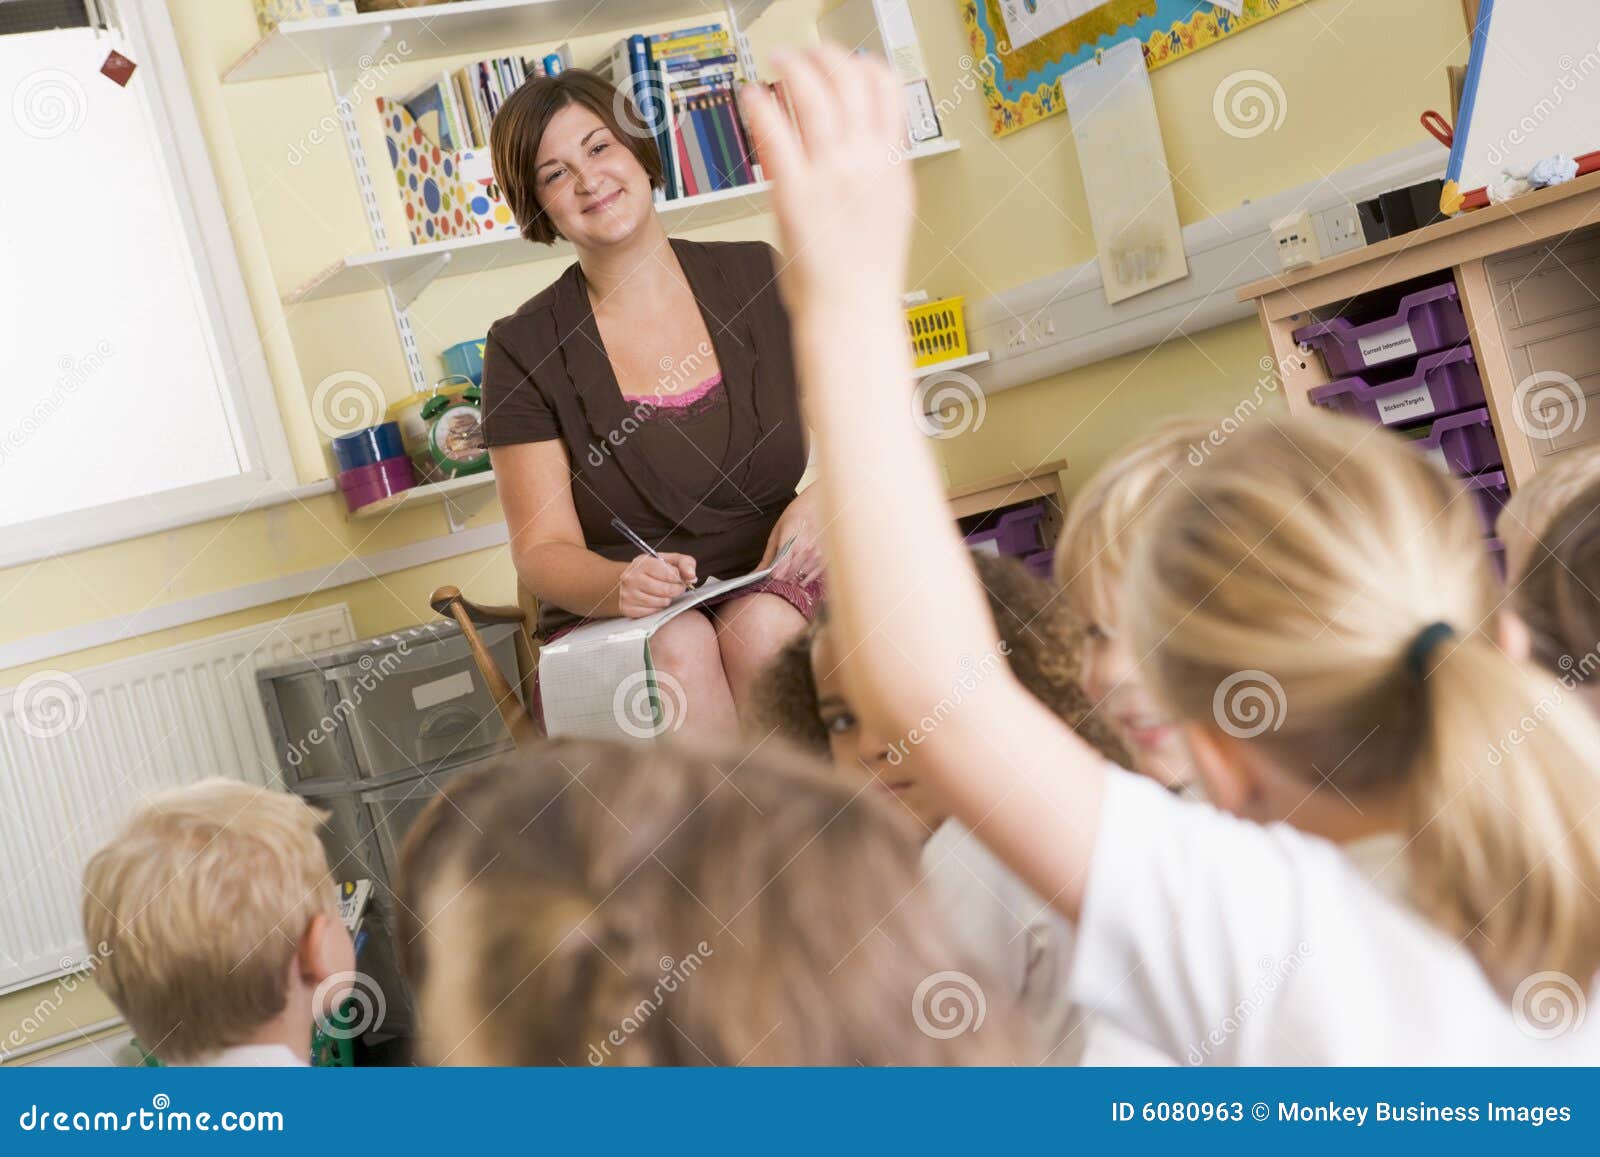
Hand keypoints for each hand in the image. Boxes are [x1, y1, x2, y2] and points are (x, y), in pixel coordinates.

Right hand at [617, 553, 696, 616]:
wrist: (633, 579)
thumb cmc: (654, 570)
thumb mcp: (671, 560)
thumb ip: (685, 563)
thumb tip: (691, 576)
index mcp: (642, 562)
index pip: (669, 573)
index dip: (679, 578)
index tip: (679, 578)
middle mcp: (631, 577)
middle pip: (665, 590)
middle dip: (676, 590)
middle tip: (676, 588)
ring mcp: (627, 594)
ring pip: (659, 603)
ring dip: (667, 600)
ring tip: (665, 594)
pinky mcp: (627, 608)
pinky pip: (652, 612)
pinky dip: (658, 608)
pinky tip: (656, 600)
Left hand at [739, 45, 912, 311]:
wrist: (853, 313)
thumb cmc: (865, 275)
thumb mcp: (889, 210)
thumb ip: (877, 170)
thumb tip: (862, 142)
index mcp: (892, 165)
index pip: (888, 89)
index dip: (864, 64)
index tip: (847, 60)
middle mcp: (865, 163)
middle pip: (849, 81)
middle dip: (825, 56)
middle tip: (804, 54)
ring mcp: (831, 176)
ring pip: (813, 96)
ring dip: (792, 67)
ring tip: (777, 60)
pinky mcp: (795, 194)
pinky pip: (775, 134)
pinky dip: (762, 105)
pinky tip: (752, 95)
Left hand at [759, 489, 824, 584]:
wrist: (817, 507)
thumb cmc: (795, 518)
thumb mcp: (777, 534)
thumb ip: (768, 557)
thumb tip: (756, 573)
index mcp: (790, 540)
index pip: (780, 567)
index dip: (773, 576)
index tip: (769, 577)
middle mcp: (805, 550)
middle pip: (788, 575)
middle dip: (780, 577)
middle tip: (776, 574)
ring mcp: (816, 555)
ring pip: (799, 577)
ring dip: (792, 577)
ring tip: (789, 568)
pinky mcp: (825, 559)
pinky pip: (812, 577)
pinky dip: (804, 578)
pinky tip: (800, 573)